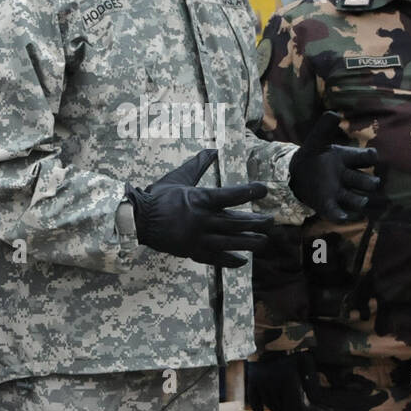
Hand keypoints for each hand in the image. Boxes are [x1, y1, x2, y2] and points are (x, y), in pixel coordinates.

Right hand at [126, 149, 272, 267]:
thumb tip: (213, 149)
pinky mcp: (193, 252)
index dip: (251, 192)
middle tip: (271, 221)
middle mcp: (202, 220)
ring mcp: (198, 238)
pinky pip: (216, 258)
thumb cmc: (158, 196)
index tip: (264, 190)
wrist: (138, 219)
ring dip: (250, 242)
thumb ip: (198, 165)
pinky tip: (243, 260)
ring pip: (231, 242)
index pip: (232, 195)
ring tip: (263, 241)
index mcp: (200, 199)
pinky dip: (230, 260)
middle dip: (257, 222)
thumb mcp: (179, 177)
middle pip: (237, 222)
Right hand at [246, 351, 314, 410]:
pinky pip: (254, 401)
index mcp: (289, 379)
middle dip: (286, 408)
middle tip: (289, 399)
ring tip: (280, 395)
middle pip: (281, 410)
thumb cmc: (291, 351)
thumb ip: (312, 382)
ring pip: (269, 406)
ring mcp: (261, 382)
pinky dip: (258, 409)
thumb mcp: (306, 362)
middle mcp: (273, 382)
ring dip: (275, 405)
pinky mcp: (252, 380)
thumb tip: (316, 402)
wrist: (269, 338)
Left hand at [288, 112, 380, 222]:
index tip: (371, 155)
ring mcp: (339, 192)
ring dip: (359, 200)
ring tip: (361, 200)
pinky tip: (342, 215)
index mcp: (347, 159)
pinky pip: (337, 212)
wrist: (296, 173)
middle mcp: (347, 177)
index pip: (367, 158)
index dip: (371, 157)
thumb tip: (334, 113)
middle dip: (370, 182)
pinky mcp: (328, 204)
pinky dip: (340, 215)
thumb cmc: (313, 155)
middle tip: (371, 183)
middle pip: (366, 182)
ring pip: (357, 199)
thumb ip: (324, 126)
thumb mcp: (316, 140)